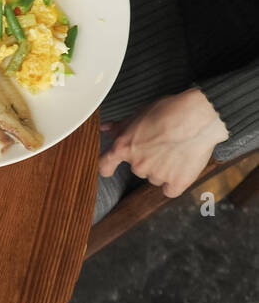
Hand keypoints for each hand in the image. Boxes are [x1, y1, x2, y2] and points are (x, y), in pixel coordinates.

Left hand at [99, 89, 228, 198]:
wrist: (197, 118)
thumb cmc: (169, 112)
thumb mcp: (139, 114)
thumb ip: (121, 126)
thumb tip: (106, 129)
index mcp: (124, 147)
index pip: (105, 164)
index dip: (106, 167)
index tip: (107, 169)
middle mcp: (137, 164)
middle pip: (137, 168)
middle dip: (146, 159)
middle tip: (161, 145)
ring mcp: (157, 175)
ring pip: (155, 178)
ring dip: (162, 170)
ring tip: (176, 151)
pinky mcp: (176, 182)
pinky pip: (170, 190)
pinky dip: (174, 183)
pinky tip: (181, 170)